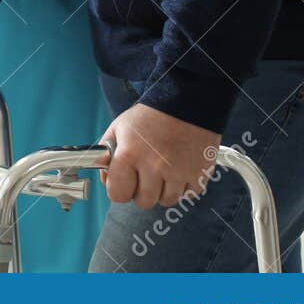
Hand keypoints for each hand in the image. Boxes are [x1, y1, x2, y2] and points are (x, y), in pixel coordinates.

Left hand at [98, 102, 219, 208]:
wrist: (185, 102)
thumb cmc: (150, 116)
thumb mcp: (119, 128)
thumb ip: (106, 154)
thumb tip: (104, 178)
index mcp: (129, 154)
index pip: (118, 194)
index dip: (119, 189)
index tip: (124, 182)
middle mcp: (153, 166)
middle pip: (144, 202)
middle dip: (142, 191)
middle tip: (145, 175)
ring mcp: (178, 172)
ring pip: (167, 201)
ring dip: (164, 190)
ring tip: (164, 171)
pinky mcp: (199, 173)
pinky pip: (189, 195)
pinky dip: (184, 187)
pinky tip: (180, 170)